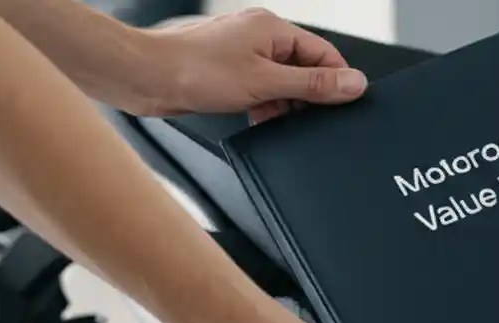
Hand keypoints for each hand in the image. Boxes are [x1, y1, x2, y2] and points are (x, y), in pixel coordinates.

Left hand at [142, 8, 367, 122]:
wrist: (144, 77)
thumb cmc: (193, 71)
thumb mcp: (265, 83)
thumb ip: (313, 85)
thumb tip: (354, 83)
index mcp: (273, 28)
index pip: (325, 53)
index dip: (337, 81)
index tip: (344, 106)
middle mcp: (260, 36)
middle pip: (305, 68)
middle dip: (306, 96)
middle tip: (302, 117)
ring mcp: (244, 53)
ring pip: (282, 82)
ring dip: (282, 103)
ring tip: (268, 115)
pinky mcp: (229, 71)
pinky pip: (262, 89)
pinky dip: (264, 105)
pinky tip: (256, 117)